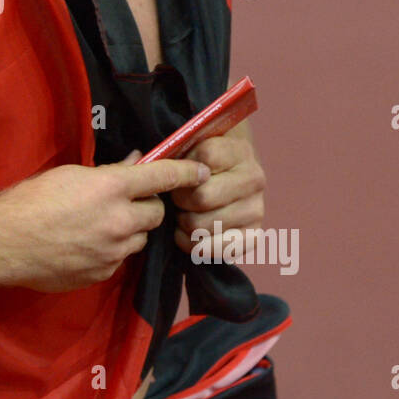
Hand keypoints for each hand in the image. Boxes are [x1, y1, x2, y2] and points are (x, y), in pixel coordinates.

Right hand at [3, 151, 210, 292]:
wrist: (6, 242)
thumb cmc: (31, 199)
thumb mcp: (71, 175)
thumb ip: (108, 173)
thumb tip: (134, 165)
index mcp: (112, 188)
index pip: (161, 177)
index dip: (185, 172)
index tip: (201, 172)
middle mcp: (120, 221)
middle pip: (156, 214)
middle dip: (147, 207)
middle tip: (127, 202)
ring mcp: (113, 252)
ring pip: (139, 240)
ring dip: (130, 231)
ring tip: (103, 226)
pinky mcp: (102, 274)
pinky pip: (118, 259)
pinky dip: (111, 251)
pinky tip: (86, 245)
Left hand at [170, 121, 264, 262]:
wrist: (227, 182)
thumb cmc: (198, 165)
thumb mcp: (189, 149)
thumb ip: (174, 152)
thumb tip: (142, 161)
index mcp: (238, 151)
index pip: (204, 159)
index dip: (181, 169)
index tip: (176, 173)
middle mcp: (254, 179)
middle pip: (202, 197)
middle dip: (179, 201)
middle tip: (174, 200)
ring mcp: (256, 209)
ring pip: (202, 226)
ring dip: (183, 224)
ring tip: (181, 216)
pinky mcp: (252, 237)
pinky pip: (212, 249)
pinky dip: (192, 245)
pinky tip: (188, 234)